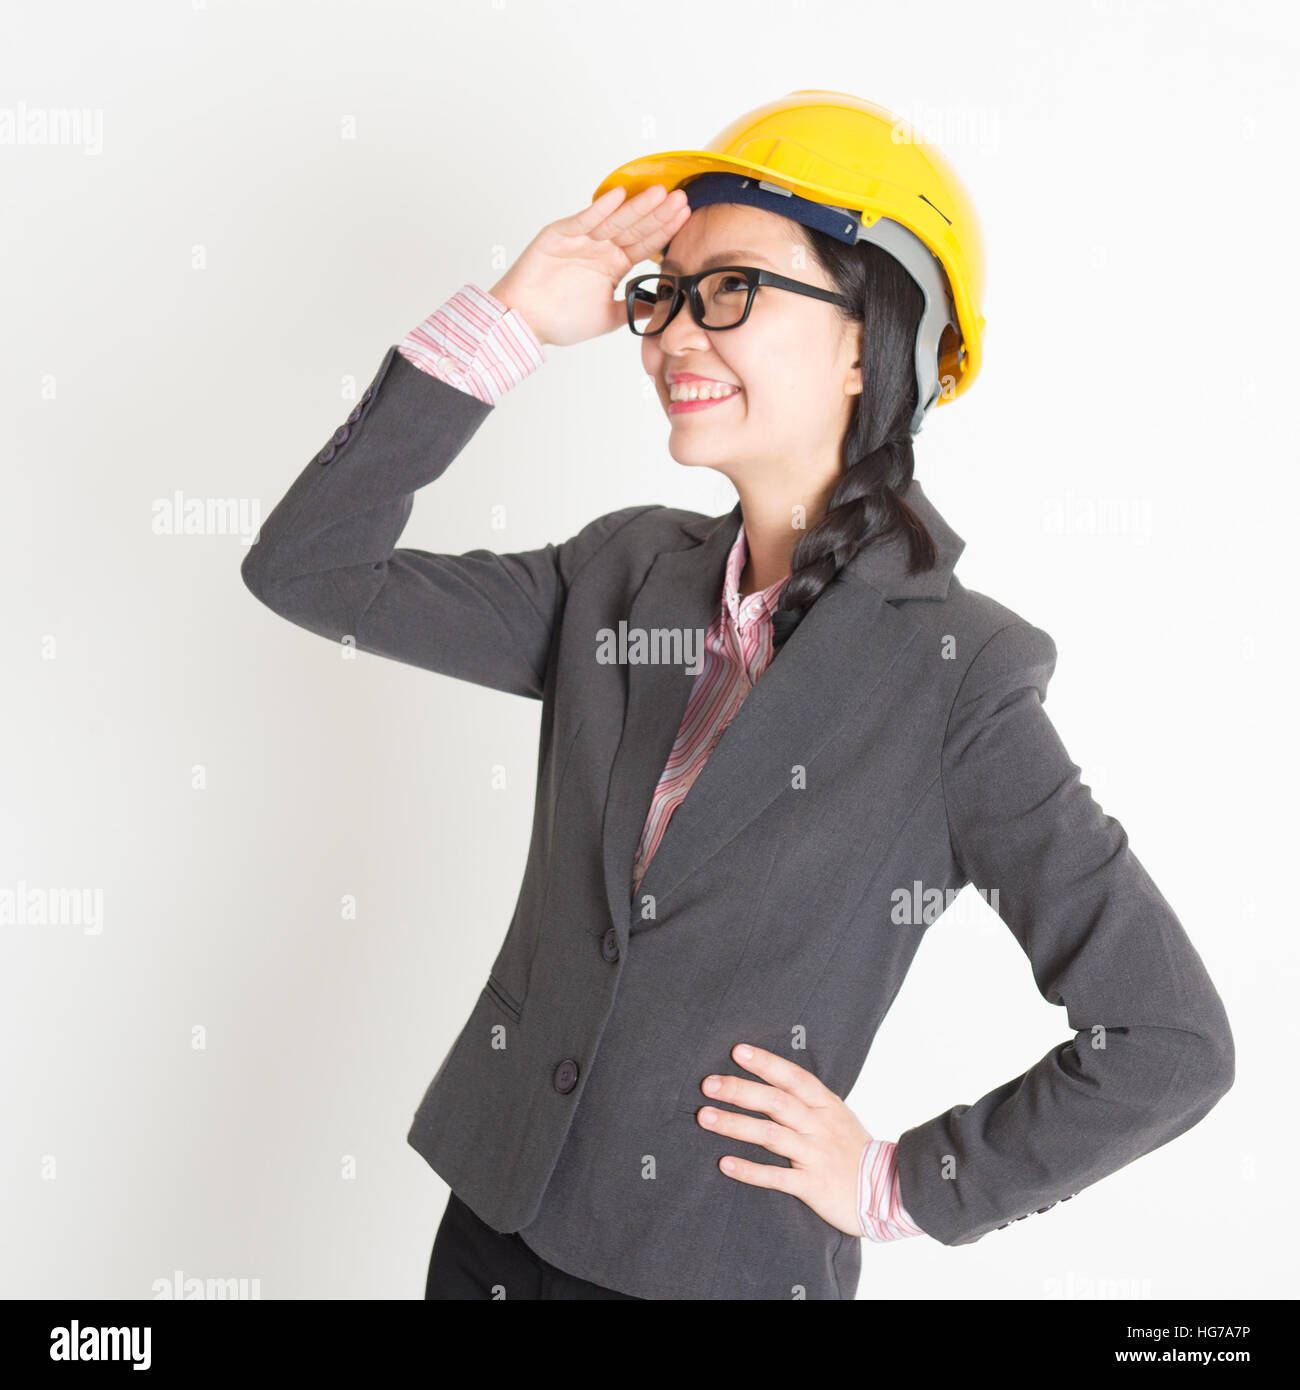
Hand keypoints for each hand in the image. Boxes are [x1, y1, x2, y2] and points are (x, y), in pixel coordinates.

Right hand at [488, 184, 691, 347]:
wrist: (524, 323)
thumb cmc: (559, 320)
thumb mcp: (607, 318)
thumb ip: (633, 308)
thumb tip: (662, 307)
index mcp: (613, 264)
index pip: (645, 244)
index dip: (664, 231)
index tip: (686, 217)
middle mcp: (600, 248)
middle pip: (635, 228)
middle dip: (658, 214)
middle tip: (681, 199)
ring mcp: (582, 239)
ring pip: (615, 220)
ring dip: (636, 206)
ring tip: (659, 193)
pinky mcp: (560, 235)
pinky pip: (584, 220)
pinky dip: (600, 209)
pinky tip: (619, 196)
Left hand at [695, 1043, 871, 1237]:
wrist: (889, 1192)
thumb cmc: (854, 1151)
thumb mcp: (837, 1116)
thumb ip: (808, 1100)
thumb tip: (772, 1079)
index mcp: (826, 1106)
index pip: (794, 1077)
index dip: (767, 1063)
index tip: (739, 1051)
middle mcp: (819, 1126)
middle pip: (776, 1102)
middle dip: (740, 1090)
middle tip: (708, 1084)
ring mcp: (816, 1155)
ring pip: (771, 1135)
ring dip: (736, 1125)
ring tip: (705, 1117)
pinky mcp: (812, 1185)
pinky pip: (776, 1177)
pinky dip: (750, 1170)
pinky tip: (725, 1164)